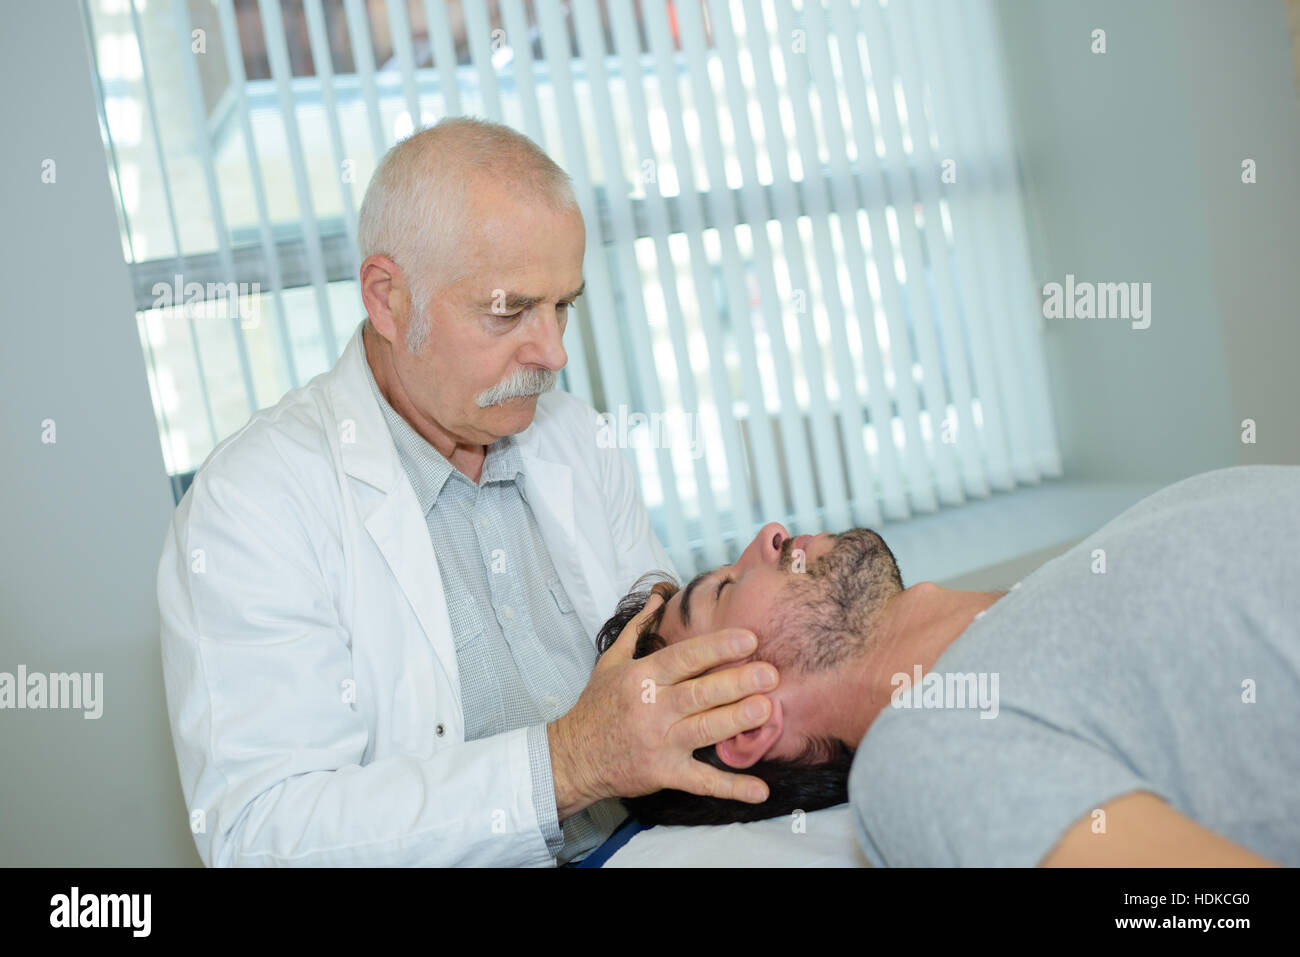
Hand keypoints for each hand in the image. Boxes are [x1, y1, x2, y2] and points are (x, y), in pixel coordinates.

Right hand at [548, 592, 778, 819]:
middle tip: (770, 673)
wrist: (573, 757)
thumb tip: (658, 597)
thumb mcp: (610, 661)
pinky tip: (760, 790)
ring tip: (766, 709)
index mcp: (642, 677)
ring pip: (704, 730)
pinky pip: (701, 781)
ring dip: (736, 720)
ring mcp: (660, 743)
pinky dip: (731, 787)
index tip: (749, 639)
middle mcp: (652, 709)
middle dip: (736, 682)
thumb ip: (637, 628)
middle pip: (700, 693)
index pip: (683, 658)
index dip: (717, 648)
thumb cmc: (596, 706)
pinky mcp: (665, 773)